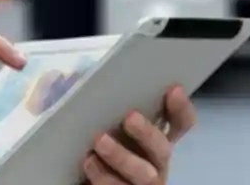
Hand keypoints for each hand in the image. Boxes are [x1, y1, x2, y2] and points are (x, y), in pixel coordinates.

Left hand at [81, 85, 197, 184]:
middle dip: (148, 133)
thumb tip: (69, 76)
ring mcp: (143, 183)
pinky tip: (89, 164)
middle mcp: (155, 162)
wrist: (86, 175)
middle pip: (162, 149)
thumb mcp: (102, 123)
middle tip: (129, 117)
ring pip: (143, 174)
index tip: (173, 89)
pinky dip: (104, 177)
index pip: (180, 123)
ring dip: (121, 157)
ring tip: (99, 141)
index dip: (181, 108)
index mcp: (155, 139)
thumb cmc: (97, 144)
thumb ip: (99, 106)